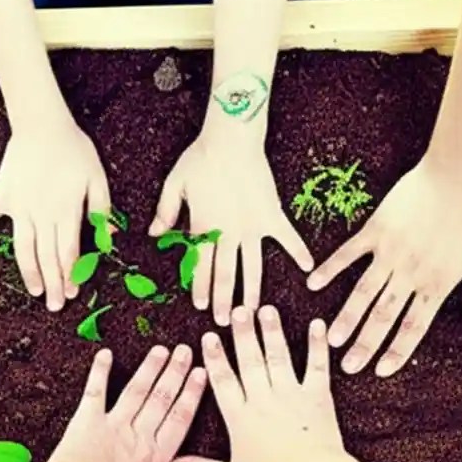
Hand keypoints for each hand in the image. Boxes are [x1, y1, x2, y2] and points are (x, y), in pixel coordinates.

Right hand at [0, 119, 109, 311]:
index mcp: (66, 212)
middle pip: (47, 256)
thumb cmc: (74, 149)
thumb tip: (109, 239)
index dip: (70, 274)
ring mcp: (19, 207)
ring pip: (23, 247)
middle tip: (54, 305)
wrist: (42, 124)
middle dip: (52, 283)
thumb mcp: (97, 178)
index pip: (68, 252)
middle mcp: (42, 215)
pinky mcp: (2, 195)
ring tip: (32, 290)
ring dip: (27, 271)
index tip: (71, 292)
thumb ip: (102, 210)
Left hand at [46, 345, 212, 461]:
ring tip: (162, 349)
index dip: (192, 396)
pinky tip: (106, 354)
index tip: (202, 375)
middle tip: (186, 351)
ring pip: (137, 390)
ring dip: (150, 368)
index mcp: (155, 459)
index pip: (180, 420)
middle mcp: (138, 436)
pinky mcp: (87, 420)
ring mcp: (113, 425)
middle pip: (162, 398)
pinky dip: (100, 371)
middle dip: (176, 372)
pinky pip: (96, 390)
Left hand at [150, 134, 312, 326]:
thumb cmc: (201, 158)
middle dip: (224, 300)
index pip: (200, 265)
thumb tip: (153, 235)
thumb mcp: (175, 185)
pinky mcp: (272, 215)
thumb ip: (165, 212)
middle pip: (225, 274)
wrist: (231, 138)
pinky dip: (299, 252)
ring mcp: (252, 227)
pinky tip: (309, 269)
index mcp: (204, 227)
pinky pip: (288, 238)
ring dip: (252, 290)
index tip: (201, 307)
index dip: (200, 287)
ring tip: (254, 312)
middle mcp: (229, 233)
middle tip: (225, 322)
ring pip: (252, 266)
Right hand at [170, 306, 350, 461]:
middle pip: (249, 359)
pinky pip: (317, 366)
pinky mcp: (317, 397)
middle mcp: (263, 399)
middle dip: (242, 332)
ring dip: (272, 331)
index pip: (222, 380)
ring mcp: (291, 395)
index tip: (208, 336)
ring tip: (266, 309)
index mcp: (240, 417)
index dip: (214, 357)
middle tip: (237, 308)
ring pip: (278, 356)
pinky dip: (317, 344)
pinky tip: (317, 325)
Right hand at [307, 159, 461, 376]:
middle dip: (365, 344)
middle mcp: (410, 273)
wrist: (460, 171)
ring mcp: (389, 252)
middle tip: (347, 367)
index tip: (381, 370)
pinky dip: (330, 268)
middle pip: (384, 316)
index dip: (397, 350)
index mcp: (438, 283)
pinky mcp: (376, 229)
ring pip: (364, 292)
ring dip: (347, 317)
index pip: (414, 326)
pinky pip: (348, 253)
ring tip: (331, 339)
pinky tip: (313, 282)